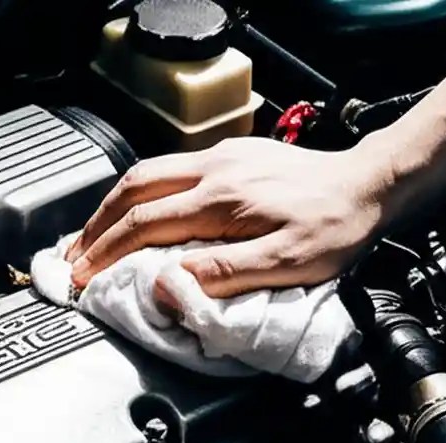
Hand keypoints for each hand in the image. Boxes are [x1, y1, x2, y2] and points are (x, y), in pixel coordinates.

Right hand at [65, 137, 394, 299]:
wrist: (371, 184)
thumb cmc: (336, 227)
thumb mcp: (286, 265)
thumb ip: (223, 275)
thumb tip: (168, 283)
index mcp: (221, 202)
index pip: (144, 226)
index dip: (106, 253)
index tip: (82, 276)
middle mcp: (213, 172)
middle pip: (133, 191)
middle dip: (96, 226)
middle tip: (74, 255)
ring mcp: (219, 158)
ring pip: (146, 173)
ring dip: (112, 206)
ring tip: (94, 234)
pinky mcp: (230, 156)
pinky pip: (168, 168)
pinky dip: (139, 191)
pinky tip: (136, 208)